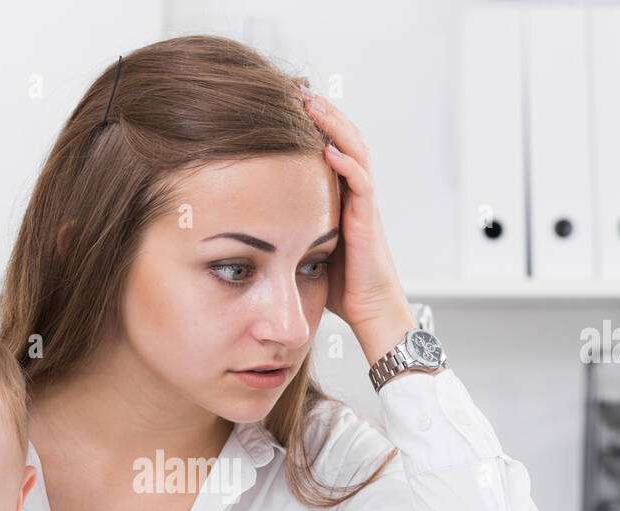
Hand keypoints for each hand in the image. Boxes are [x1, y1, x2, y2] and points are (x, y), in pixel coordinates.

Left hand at [298, 84, 416, 360]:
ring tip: (313, 105)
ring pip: (355, 152)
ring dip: (335, 126)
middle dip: (322, 113)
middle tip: (297, 89)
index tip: (286, 104)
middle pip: (344, 140)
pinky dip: (346, 164)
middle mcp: (355, 195)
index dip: (313, 125)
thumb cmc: (338, 286)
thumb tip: (249, 221)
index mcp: (341, 198)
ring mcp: (364, 205)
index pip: (330, 148)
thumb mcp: (305, 247)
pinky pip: (362, 184)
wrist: (370, 312)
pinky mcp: (368, 221)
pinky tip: (328, 149)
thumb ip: (288, 227)